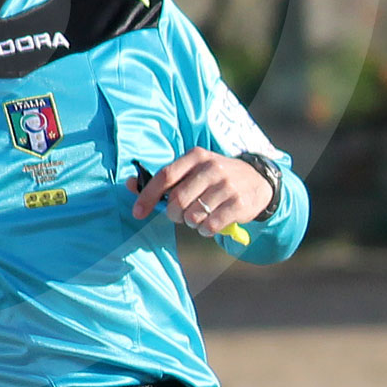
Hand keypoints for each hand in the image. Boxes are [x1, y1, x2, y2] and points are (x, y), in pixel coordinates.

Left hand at [124, 147, 271, 237]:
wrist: (257, 179)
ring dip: (191, 223)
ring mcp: (227, 185)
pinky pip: (211, 226)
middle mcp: (211, 167)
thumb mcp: (191, 170)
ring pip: (193, 215)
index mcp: (196, 156)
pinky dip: (206, 231)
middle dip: (173, 214)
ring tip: (199, 217)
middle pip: (177, 199)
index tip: (137, 212)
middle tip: (179, 216)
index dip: (148, 196)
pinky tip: (211, 224)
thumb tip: (129, 184)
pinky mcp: (239, 204)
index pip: (165, 175)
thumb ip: (163, 179)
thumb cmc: (214, 177)